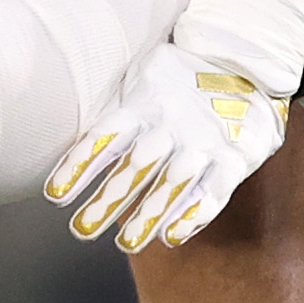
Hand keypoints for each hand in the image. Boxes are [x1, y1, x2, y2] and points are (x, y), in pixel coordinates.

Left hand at [44, 39, 291, 252]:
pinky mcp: (233, 157)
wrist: (247, 59)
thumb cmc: (182, 75)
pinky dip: (193, 214)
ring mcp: (203, 142)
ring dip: (149, 214)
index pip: (106, 136)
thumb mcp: (145, 75)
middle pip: (136, 165)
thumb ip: (118, 105)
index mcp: (144, 104)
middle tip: (82, 230)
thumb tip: (74, 126)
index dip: (80, 166)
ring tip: (127, 243)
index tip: (55, 194)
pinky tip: (173, 236)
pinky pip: (213, 190)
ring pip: (173, 182)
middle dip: (109, 200)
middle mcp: (171, 125)